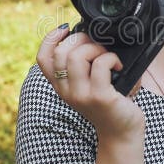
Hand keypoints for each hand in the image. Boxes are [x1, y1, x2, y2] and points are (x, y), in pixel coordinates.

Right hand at [36, 26, 144, 142]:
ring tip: (108, 56)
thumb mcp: (89, 85)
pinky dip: (111, 59)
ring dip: (96, 48)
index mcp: (61, 87)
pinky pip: (100, 64)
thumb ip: (83, 66)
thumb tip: (90, 35)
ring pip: (77, 56)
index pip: (42, 59)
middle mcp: (67, 92)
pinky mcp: (100, 97)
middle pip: (61, 52)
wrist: (121, 135)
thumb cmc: (110, 105)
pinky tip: (118, 66)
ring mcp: (82, 95)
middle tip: (98, 45)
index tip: (66, 29)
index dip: (50, 38)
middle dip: (81, 39)